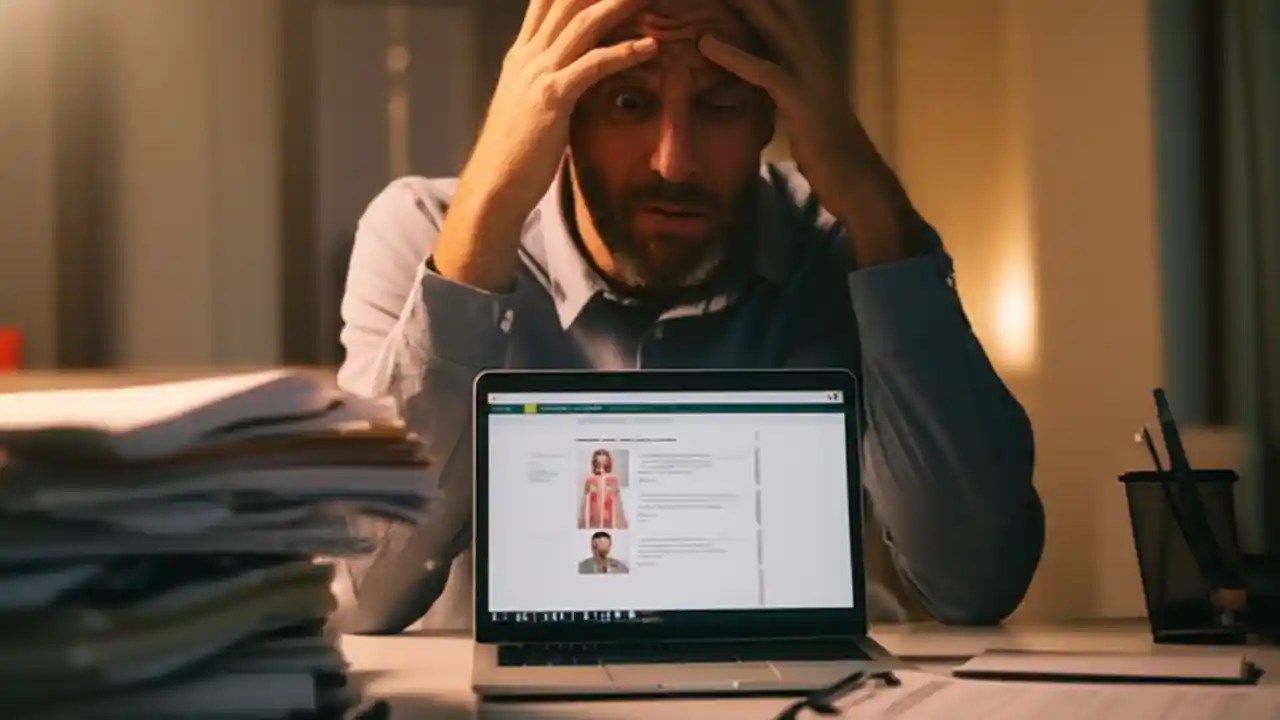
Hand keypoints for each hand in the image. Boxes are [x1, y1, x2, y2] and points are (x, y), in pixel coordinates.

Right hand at [436, 0, 656, 289]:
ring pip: (583, 24)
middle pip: (567, 2)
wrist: (494, 187)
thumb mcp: (529, 107)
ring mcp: (538, 75)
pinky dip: (623, 52)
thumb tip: (571, 78)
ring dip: (620, 4)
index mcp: (521, 56)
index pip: (546, 3)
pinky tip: (650, 46)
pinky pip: (592, 65)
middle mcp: (527, 57)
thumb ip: (549, 84)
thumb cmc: (516, 155)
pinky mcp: (552, 99)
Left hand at [699, 0, 920, 265]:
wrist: (859, 185)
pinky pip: (765, 71)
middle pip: (780, 9)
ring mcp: (813, 78)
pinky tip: (706, 44)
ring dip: (742, 6)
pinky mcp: (803, 103)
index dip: (763, 0)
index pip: (786, 14)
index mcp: (814, 59)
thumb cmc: (831, 156)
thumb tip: (762, 84)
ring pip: (772, 28)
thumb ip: (784, 91)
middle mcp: (816, 59)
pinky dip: (733, 55)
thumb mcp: (803, 113)